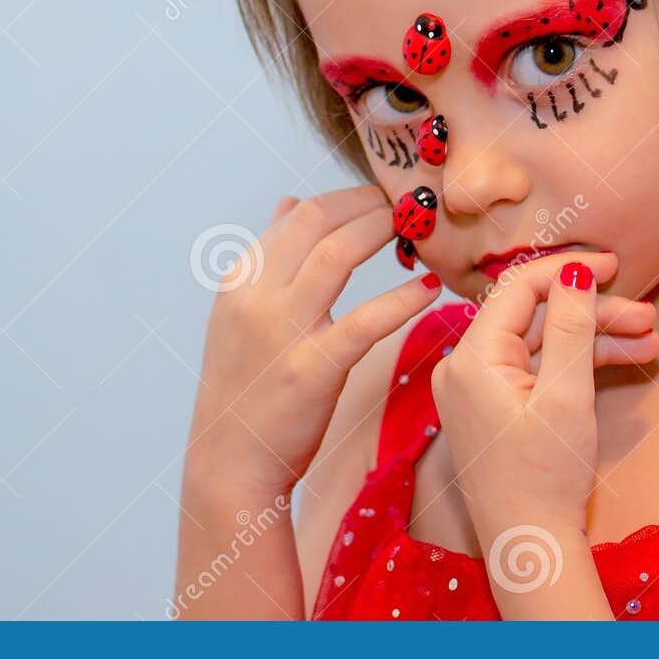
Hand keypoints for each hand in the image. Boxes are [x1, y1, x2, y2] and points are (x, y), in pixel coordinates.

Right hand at [186, 183, 442, 495]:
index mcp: (241, 280)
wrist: (229, 461)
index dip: (346, 197)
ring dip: (382, 233)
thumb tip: (289, 202)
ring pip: (337, 255)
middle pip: (317, 222)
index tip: (380, 196)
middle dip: (367, 205)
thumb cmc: (247, 387)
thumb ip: (268, 258)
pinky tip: (428, 291)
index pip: (298, 215)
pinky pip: (364, 322)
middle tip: (406, 206)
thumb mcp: (241, 313)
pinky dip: (400, 300)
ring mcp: (282, 332)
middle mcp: (256, 297)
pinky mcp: (311, 370)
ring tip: (417, 230)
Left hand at [431, 251, 656, 539]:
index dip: (569, 269)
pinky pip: (537, 369)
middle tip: (648, 314)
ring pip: (542, 343)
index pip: (519, 288)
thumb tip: (575, 272)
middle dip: (593, 312)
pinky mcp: (495, 407)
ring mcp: (478, 388)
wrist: (530, 546)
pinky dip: (577, 364)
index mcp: (471, 358)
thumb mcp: (566, 397)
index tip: (614, 263)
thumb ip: (571, 329)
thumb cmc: (544, 480)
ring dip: (594, 338)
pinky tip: (625, 360)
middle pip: (535, 316)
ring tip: (650, 339)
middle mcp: (464, 366)